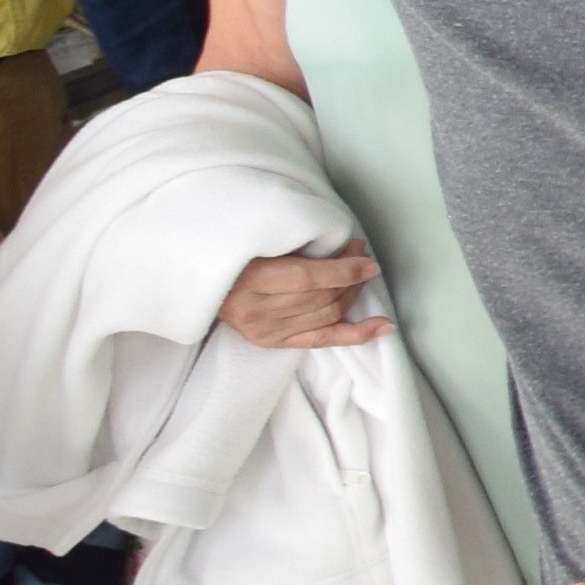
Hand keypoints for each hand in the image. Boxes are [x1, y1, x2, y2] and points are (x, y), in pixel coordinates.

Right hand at [223, 243, 394, 350]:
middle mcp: (257, 312)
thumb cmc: (234, 255)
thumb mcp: (254, 242)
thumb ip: (291, 244)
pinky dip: (356, 334)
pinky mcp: (274, 343)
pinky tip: (383, 326)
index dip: (342, 268)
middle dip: (350, 274)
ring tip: (362, 274)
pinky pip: (323, 340)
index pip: (307, 278)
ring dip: (353, 293)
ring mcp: (266, 331)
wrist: (202, 284)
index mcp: (249, 281)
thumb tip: (338, 243)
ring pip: (326, 315)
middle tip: (361, 253)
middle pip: (320, 297)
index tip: (363, 253)